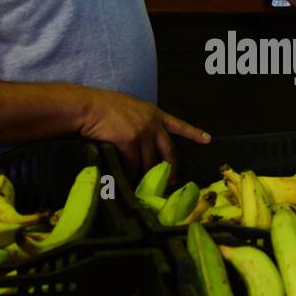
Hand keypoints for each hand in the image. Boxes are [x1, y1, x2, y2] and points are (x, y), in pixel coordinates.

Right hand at [79, 89, 210, 176]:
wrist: (87, 106)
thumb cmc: (102, 107)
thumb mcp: (129, 110)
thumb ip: (140, 124)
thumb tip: (143, 145)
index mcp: (154, 113)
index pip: (178, 124)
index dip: (194, 133)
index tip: (208, 139)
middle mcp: (153, 123)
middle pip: (169, 152)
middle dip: (172, 171)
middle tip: (172, 184)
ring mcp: (143, 132)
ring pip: (150, 163)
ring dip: (147, 177)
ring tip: (145, 189)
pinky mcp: (130, 142)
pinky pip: (133, 166)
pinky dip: (131, 176)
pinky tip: (128, 182)